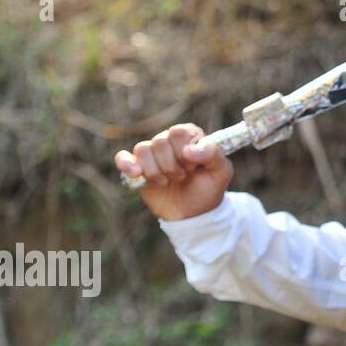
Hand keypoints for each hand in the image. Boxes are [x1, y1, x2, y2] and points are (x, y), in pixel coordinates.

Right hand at [114, 123, 233, 221]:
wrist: (194, 213)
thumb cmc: (209, 188)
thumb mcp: (222, 172)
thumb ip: (212, 155)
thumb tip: (188, 150)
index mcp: (190, 136)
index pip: (178, 131)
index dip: (184, 151)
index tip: (193, 166)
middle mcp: (169, 141)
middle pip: (159, 141)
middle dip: (172, 165)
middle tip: (183, 176)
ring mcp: (152, 155)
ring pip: (142, 149)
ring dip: (156, 171)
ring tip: (168, 182)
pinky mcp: (137, 169)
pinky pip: (123, 158)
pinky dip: (126, 164)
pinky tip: (136, 173)